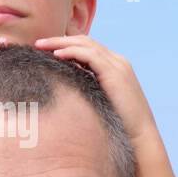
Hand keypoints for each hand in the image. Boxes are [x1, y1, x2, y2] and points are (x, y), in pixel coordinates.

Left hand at [34, 35, 159, 148]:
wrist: (140, 136)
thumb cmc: (118, 126)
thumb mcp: (98, 103)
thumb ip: (86, 92)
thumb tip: (63, 93)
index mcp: (114, 67)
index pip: (87, 48)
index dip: (66, 45)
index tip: (45, 50)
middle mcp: (117, 62)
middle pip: (85, 41)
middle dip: (60, 40)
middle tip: (38, 43)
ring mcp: (118, 65)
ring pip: (86, 44)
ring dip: (61, 42)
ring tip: (41, 45)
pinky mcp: (115, 73)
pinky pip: (90, 56)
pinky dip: (72, 52)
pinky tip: (56, 55)